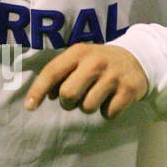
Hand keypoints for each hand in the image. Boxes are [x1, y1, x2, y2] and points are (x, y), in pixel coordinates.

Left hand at [24, 43, 148, 118]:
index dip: (38, 90)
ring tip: (96, 95)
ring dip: (88, 107)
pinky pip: (108, 114)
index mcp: (78, 52)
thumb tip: (47, 96)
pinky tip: (112, 99)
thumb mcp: (79, 59)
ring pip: (87, 107)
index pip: (52, 72)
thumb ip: (60, 73)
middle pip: (68, 94)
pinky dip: (107, 112)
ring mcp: (113, 76)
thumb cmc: (98, 63)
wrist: (137, 59)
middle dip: (68, 103)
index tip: (29, 106)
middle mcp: (95, 61)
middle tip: (75, 99)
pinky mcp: (129, 89)